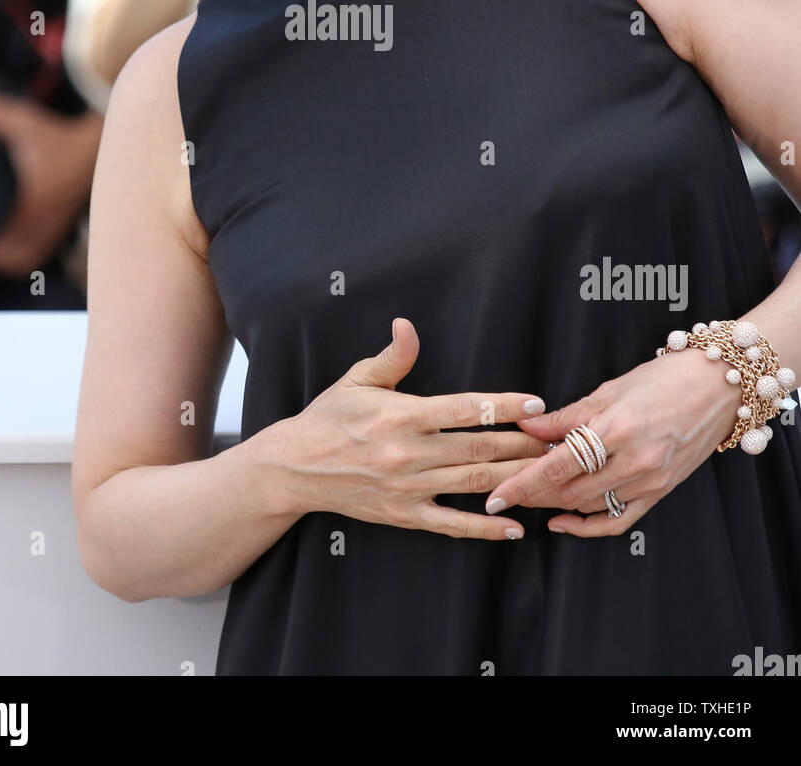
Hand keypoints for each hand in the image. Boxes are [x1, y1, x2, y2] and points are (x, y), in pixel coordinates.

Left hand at [0, 95, 102, 276]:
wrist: (99, 144)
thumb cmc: (60, 136)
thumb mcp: (24, 122)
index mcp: (33, 205)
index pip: (3, 244)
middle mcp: (46, 221)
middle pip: (13, 260)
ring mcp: (57, 225)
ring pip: (28, 260)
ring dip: (6, 262)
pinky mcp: (64, 224)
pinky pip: (41, 253)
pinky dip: (24, 258)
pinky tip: (12, 251)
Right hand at [277, 317, 550, 540]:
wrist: (294, 468)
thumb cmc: (328, 418)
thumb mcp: (357, 379)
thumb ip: (392, 357)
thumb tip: (407, 325)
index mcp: (402, 414)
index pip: (466, 408)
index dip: (505, 405)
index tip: (537, 404)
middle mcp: (409, 452)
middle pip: (480, 446)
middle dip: (524, 444)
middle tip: (558, 440)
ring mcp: (409, 487)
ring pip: (474, 482)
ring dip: (515, 478)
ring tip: (549, 474)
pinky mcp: (404, 515)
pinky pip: (452, 524)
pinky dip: (486, 527)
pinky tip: (515, 526)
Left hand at [486, 347, 739, 536]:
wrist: (718, 387)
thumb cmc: (665, 378)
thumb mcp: (609, 389)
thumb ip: (566, 415)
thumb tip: (527, 427)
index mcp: (616, 428)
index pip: (557, 466)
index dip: (522, 483)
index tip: (496, 493)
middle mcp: (633, 460)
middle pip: (568, 491)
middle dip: (532, 494)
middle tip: (505, 490)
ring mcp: (649, 481)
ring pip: (588, 506)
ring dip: (554, 504)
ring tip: (528, 496)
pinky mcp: (661, 493)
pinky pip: (618, 520)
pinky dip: (588, 526)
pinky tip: (564, 521)